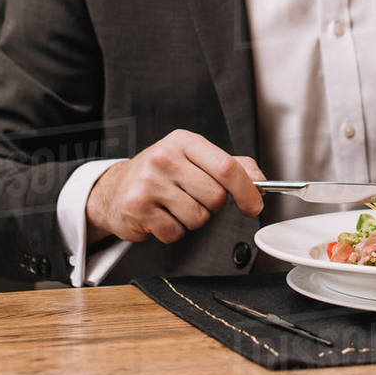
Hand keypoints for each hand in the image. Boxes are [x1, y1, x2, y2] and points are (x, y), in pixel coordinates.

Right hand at [85, 130, 264, 244]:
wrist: (115, 189)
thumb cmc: (161, 174)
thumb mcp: (195, 159)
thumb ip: (231, 165)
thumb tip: (259, 181)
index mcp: (184, 142)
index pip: (227, 167)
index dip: (247, 190)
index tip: (254, 204)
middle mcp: (164, 158)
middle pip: (215, 197)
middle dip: (211, 205)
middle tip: (193, 197)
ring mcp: (149, 182)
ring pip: (198, 218)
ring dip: (192, 220)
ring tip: (174, 206)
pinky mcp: (138, 207)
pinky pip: (176, 232)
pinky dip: (173, 231)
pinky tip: (161, 216)